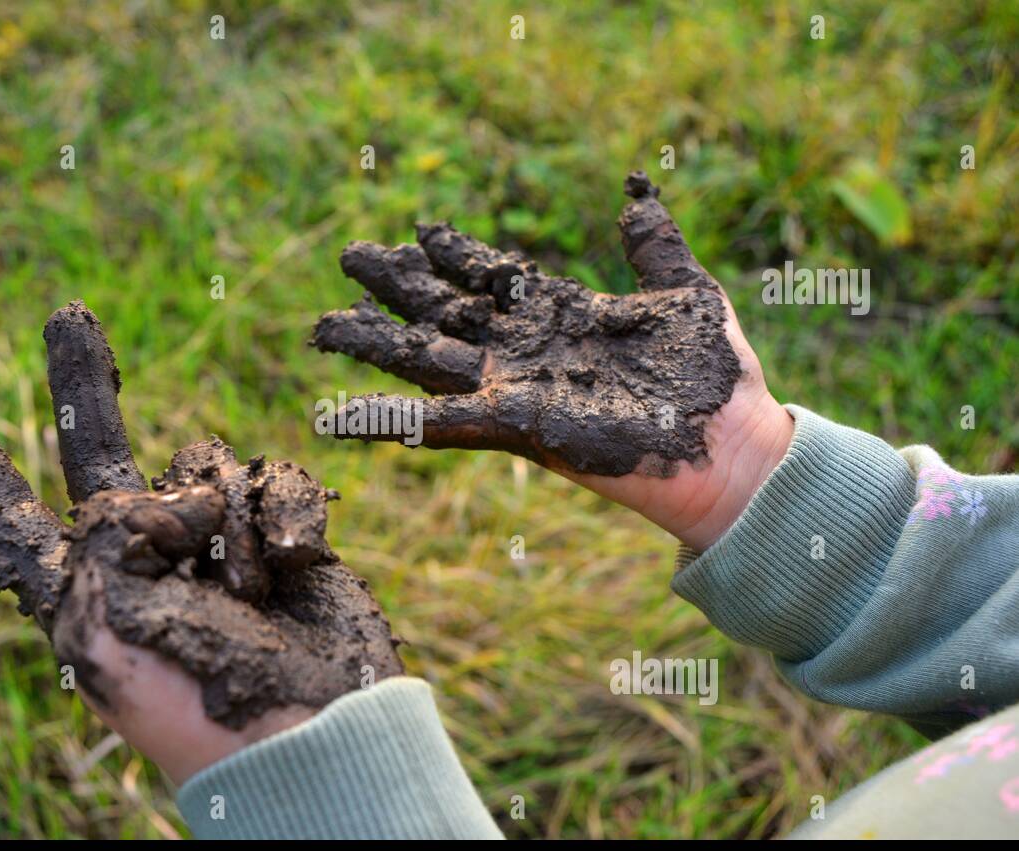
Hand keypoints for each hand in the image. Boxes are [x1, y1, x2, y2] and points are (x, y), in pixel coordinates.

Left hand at [0, 302, 402, 783]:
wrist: (307, 728)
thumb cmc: (192, 688)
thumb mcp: (102, 614)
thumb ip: (98, 532)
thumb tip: (137, 499)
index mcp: (81, 587)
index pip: (12, 515)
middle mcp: (140, 558)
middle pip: (101, 449)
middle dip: (84, 382)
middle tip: (67, 316)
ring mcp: (212, 548)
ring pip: (208, 465)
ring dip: (227, 519)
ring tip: (246, 590)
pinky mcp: (280, 542)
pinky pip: (277, 482)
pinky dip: (286, 517)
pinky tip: (292, 565)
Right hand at [312, 171, 793, 550]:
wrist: (734, 449)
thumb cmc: (717, 378)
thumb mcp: (687, 291)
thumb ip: (653, 244)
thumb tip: (635, 191)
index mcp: (562, 317)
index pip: (493, 280)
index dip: (456, 256)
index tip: (419, 230)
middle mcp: (528, 354)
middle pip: (444, 315)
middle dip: (398, 288)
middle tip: (350, 257)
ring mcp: (516, 391)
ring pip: (427, 363)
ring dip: (375, 345)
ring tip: (324, 327)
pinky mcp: (516, 428)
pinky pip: (440, 425)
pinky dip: (389, 422)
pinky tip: (339, 414)